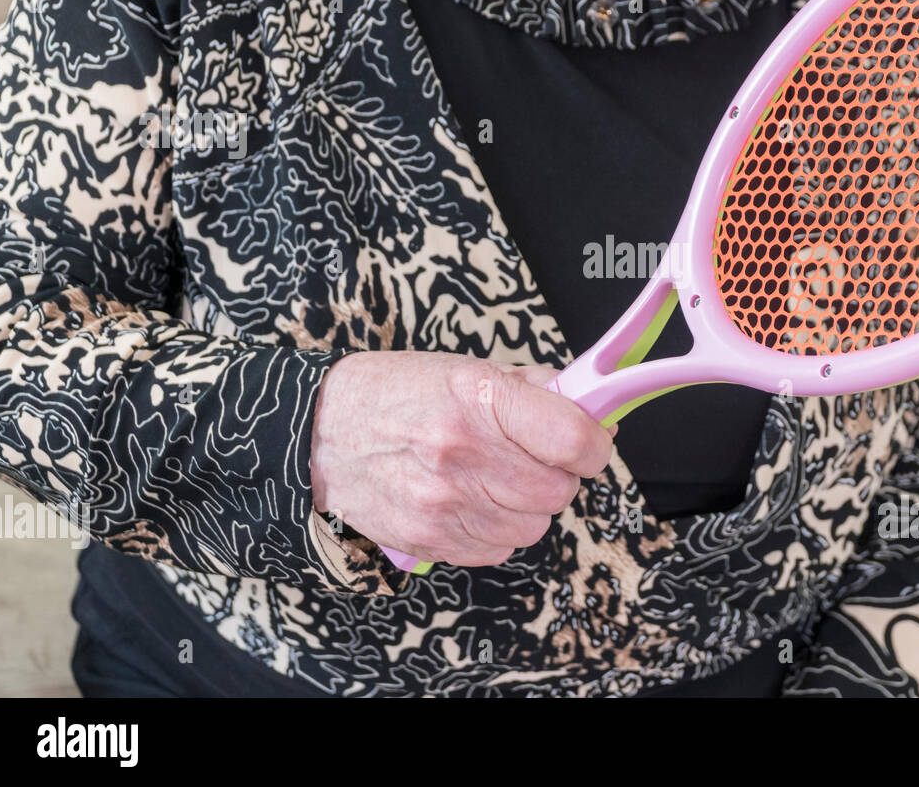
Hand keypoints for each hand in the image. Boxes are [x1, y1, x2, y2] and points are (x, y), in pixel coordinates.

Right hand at [309, 351, 614, 566]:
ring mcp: (444, 503)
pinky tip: (472, 501)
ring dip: (527, 506)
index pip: (573, 439)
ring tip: (495, 478)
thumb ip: (539, 392)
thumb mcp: (469, 369)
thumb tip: (597, 416)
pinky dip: (497, 530)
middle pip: (558, 490)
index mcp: (479, 399)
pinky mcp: (429, 539)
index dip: (594, 444)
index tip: (590, 442)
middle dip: (558, 475)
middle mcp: (462, 454)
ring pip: (534, 526)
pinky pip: (499, 550)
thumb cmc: (400, 394)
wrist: (321, 432)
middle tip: (532, 457)